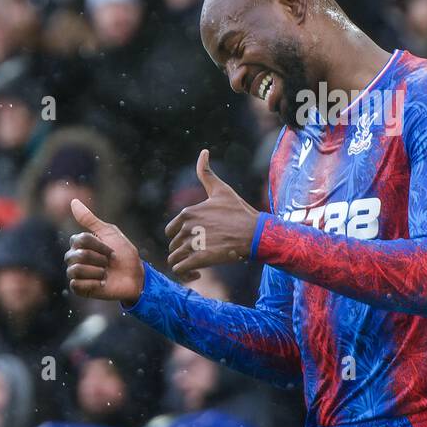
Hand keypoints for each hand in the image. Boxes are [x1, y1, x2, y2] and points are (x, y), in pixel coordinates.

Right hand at [67, 199, 144, 303]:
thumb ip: (90, 219)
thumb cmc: (124, 254)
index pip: (80, 240)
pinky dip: (93, 283)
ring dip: (97, 271)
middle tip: (109, 262)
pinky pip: (77, 285)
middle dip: (99, 259)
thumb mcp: (110, 233)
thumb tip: (73, 201)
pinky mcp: (80, 288)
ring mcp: (76, 273)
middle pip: (77, 255)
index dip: (99, 245)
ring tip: (106, 273)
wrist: (136, 276)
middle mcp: (75, 257)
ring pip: (75, 270)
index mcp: (80, 243)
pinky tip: (102, 283)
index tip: (112, 250)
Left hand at [164, 150, 259, 282]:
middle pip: (174, 245)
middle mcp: (186, 227)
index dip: (181, 238)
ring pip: (174, 259)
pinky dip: (185, 274)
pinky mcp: (199, 259)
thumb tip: (203, 151)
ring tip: (196, 268)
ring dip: (183, 265)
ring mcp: (192, 243)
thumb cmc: (240, 212)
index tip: (195, 243)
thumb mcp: (222, 190)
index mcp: (188, 213)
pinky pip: (179, 270)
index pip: (171, 231)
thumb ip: (206, 173)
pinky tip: (198, 274)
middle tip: (199, 256)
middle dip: (184, 252)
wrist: (256, 233)